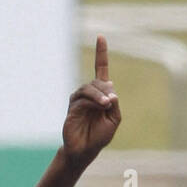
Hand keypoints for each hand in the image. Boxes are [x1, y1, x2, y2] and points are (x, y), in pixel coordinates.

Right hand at [62, 35, 121, 165]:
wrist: (85, 150)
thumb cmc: (100, 136)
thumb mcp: (114, 120)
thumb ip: (114, 105)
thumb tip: (110, 88)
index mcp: (101, 95)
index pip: (101, 70)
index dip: (101, 54)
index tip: (101, 37)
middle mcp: (89, 93)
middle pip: (98, 82)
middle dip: (106, 91)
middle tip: (110, 104)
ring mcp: (79, 99)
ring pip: (90, 88)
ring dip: (99, 96)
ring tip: (106, 105)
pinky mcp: (72, 106)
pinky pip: (82, 98)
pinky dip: (92, 101)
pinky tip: (98, 107)